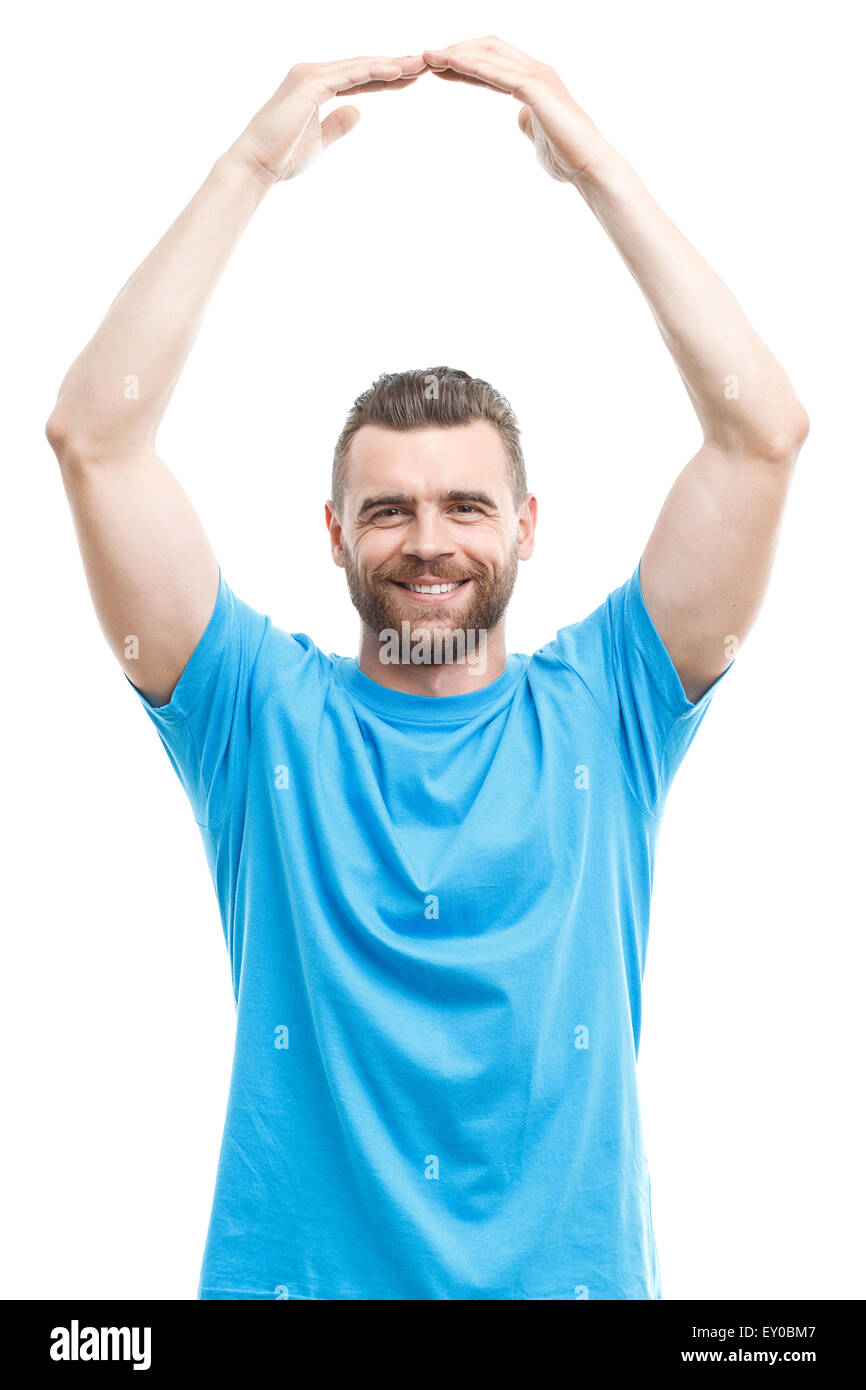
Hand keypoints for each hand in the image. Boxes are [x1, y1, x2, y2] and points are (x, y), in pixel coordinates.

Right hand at [230, 54, 427, 181]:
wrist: (257, 166)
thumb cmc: (283, 157)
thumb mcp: (320, 141)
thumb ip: (338, 125)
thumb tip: (358, 114)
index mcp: (316, 85)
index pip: (359, 77)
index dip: (386, 77)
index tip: (413, 77)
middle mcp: (312, 73)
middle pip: (362, 66)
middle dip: (395, 65)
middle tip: (427, 63)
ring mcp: (310, 75)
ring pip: (359, 66)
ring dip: (391, 64)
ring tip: (420, 65)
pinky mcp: (309, 84)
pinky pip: (349, 74)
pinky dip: (374, 71)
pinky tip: (397, 71)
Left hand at [422, 36, 610, 183]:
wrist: (588, 168)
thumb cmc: (566, 157)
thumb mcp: (538, 135)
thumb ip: (528, 121)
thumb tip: (520, 118)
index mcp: (534, 81)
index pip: (493, 61)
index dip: (464, 61)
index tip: (437, 66)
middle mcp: (536, 71)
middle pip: (489, 48)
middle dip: (457, 49)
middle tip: (426, 57)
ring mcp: (537, 77)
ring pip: (490, 54)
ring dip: (457, 53)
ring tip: (429, 56)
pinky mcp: (536, 89)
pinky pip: (497, 71)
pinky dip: (472, 65)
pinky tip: (451, 65)